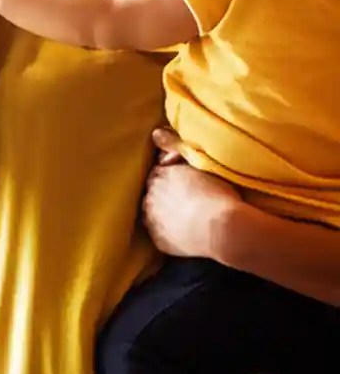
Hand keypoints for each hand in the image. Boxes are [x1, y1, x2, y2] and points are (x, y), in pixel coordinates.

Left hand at [142, 129, 241, 257]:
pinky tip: (185, 232)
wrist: (223, 228)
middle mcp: (150, 197)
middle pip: (153, 193)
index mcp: (159, 176)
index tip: (185, 183)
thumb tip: (155, 133)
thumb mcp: (200, 162)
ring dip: (163, 212)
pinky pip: (160, 234)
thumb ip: (175, 146)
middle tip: (187, 200)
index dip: (172, 177)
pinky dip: (169, 232)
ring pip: (152, 213)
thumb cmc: (218, 192)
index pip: (158, 173)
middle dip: (165, 194)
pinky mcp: (158, 240)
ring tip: (186, 216)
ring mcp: (152, 221)